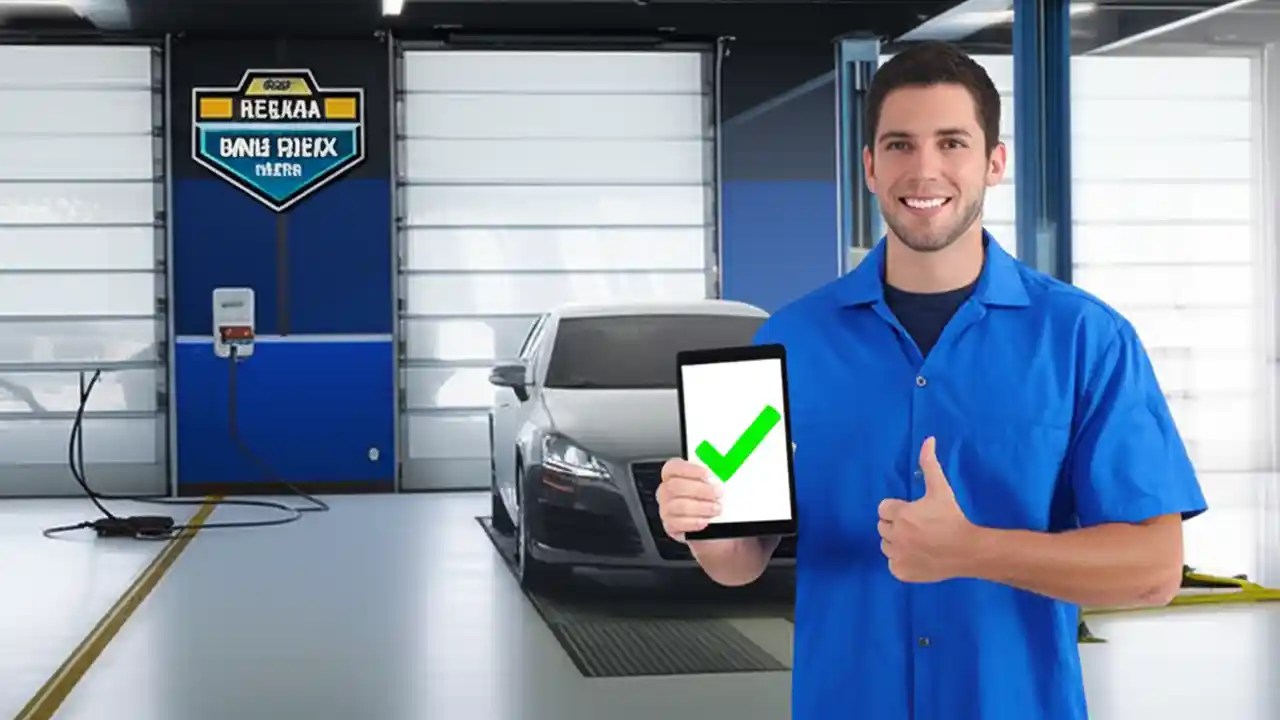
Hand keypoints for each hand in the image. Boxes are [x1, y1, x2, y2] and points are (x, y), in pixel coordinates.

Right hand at [656, 458, 722, 543]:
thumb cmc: (705, 495)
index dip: (690, 469)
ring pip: (679, 506)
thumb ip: (712, 476)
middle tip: (718, 493)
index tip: (708, 474)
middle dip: (700, 490)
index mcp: (672, 474)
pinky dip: (694, 522)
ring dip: (701, 507)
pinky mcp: (670, 525)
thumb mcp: (708, 481)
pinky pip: (679, 523)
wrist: (703, 519)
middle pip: (676, 486)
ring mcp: (666, 508)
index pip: (674, 467)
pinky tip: (705, 520)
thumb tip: (722, 473)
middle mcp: (666, 490)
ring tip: (716, 508)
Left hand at [877, 436, 977, 582]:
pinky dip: (901, 561)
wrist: (968, 550)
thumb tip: (928, 439)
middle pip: (883, 527)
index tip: (913, 513)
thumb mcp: (940, 489)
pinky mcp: (901, 572)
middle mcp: (896, 536)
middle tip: (918, 527)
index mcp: (901, 514)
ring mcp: (898, 556)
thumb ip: (929, 464)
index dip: (897, 509)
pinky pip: (892, 564)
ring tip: (918, 541)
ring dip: (897, 543)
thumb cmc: (952, 517)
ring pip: (886, 546)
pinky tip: (918, 556)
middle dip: (896, 525)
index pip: (883, 509)